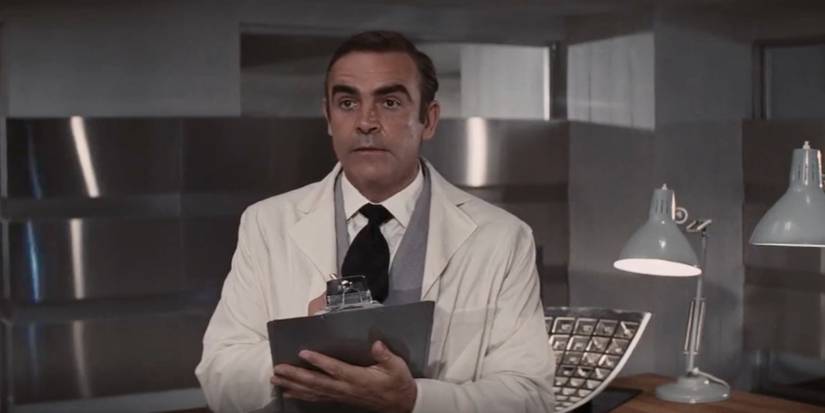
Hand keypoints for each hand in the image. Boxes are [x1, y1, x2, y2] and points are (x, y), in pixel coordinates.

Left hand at [271, 340, 416, 412]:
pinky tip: (289, 391)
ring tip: (277, 379)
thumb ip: (385, 355)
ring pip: (313, 391)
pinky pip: (317, 398)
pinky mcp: (339, 399)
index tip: (304, 353)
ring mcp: (341, 395)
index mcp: (358, 378)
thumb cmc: (398, 382)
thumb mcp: (397, 367)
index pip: (335, 369)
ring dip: (293, 385)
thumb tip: (376, 343)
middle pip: (317, 383)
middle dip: (296, 376)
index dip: (319, 362)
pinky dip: (301, 395)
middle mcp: (346, 388)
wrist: (401, 404)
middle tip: (278, 369)